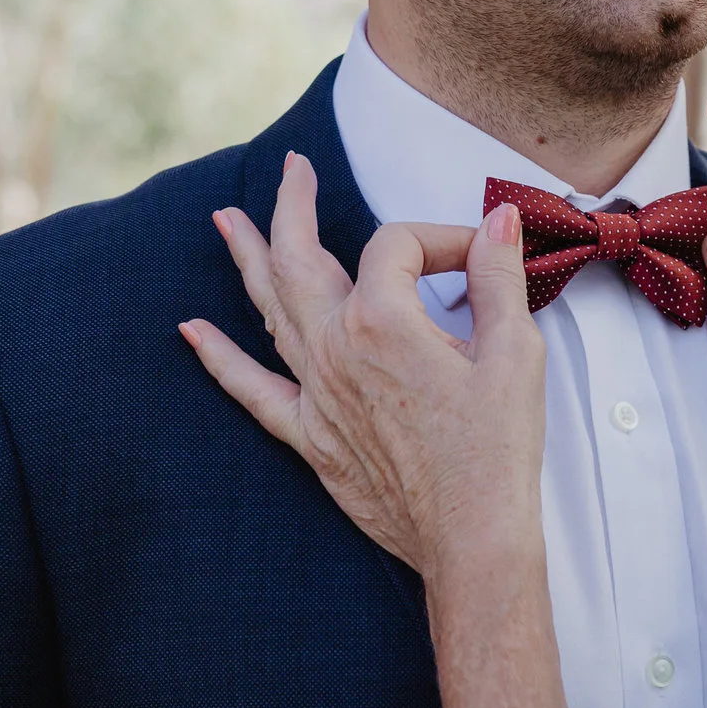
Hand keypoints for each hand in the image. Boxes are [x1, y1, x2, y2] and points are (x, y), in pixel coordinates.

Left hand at [180, 152, 545, 577]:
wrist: (472, 539)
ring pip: (269, 310)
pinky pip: (252, 391)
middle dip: (293, 205)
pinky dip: (219, 358)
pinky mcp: (311, 436)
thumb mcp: (515, 351)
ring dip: (247, 259)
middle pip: (302, 257)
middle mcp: (335, 348)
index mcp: (383, 319)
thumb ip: (498, 276)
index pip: (399, 245)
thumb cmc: (498, 450)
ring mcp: (316, 393)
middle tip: (292, 168)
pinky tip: (191, 333)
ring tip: (225, 220)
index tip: (483, 257)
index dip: (443, 237)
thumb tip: (500, 220)